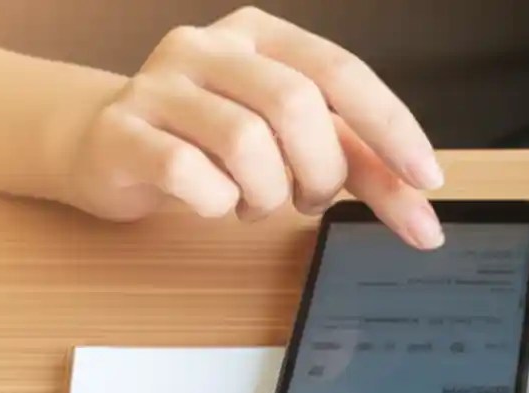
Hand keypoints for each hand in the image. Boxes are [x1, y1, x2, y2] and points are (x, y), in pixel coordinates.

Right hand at [62, 6, 445, 247]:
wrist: (101, 145)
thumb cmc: (209, 142)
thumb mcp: (292, 146)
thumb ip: (358, 170)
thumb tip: (424, 221)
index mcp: (261, 35)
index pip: (340, 71)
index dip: (389, 125)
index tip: (426, 178)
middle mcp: (209, 45)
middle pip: (295, 104)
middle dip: (319, 170)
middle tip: (309, 200)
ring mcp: (159, 84)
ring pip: (244, 140)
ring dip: (266, 194)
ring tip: (254, 204)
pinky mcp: (121, 131)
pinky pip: (186, 173)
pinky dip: (216, 202)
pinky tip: (213, 203)